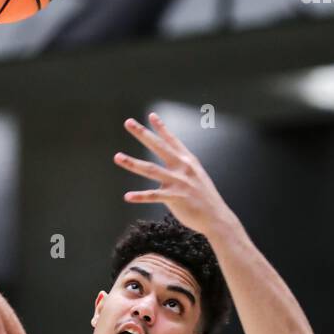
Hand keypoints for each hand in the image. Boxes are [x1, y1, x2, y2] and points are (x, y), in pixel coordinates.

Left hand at [114, 112, 233, 234]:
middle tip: (128, 122)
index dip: (161, 128)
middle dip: (142, 134)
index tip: (151, 116)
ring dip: (132, 163)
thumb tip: (171, 166)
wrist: (216, 217)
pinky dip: (140, 197)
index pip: (172, 140)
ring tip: (117, 157)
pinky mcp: (175, 198)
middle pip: (158, 147)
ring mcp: (179, 182)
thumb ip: (182, 169)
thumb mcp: (196, 176)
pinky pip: (153, 196)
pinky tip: (127, 196)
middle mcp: (183, 168)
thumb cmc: (204, 198)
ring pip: (150, 170)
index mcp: (188, 161)